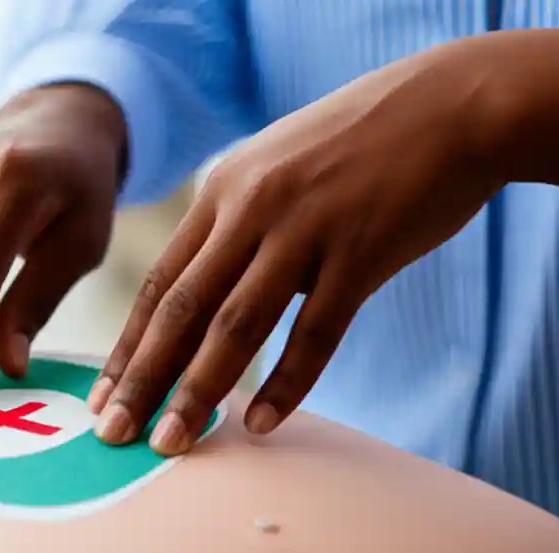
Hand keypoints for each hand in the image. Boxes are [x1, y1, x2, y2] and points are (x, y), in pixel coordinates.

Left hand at [87, 33, 554, 454]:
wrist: (454, 104)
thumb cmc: (362, 144)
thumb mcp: (275, 166)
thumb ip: (236, 221)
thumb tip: (204, 287)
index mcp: (223, 190)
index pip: (161, 283)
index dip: (128, 345)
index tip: (103, 397)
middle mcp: (251, 207)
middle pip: (182, 308)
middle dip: (143, 378)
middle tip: (115, 434)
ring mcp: (304, 228)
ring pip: (236, 324)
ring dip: (198, 389)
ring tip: (174, 442)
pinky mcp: (360, 251)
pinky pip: (315, 331)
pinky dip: (287, 382)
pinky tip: (262, 423)